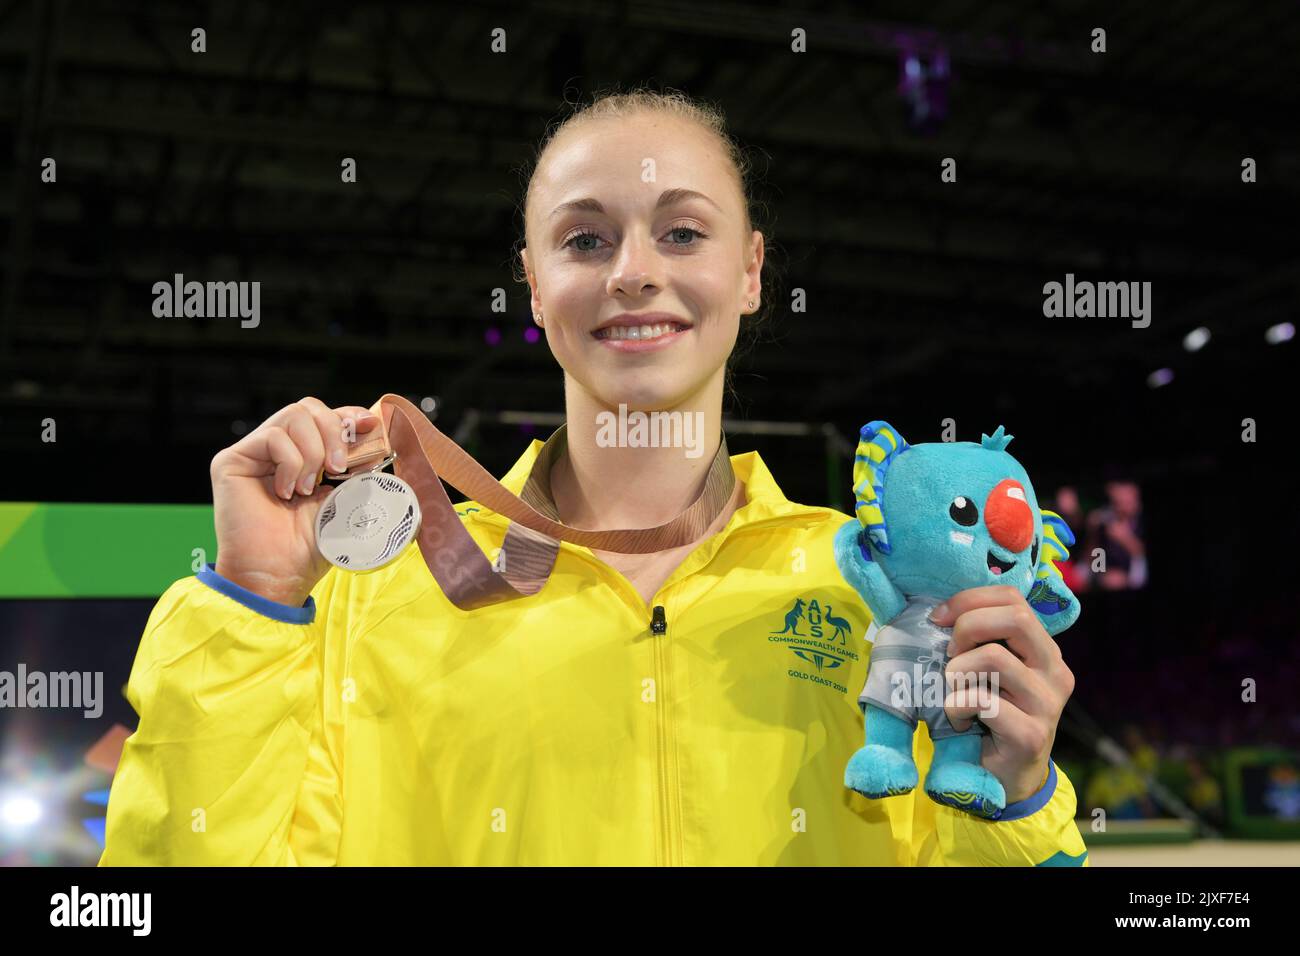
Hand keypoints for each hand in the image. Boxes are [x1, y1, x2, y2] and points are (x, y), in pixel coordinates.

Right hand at [210, 397, 382, 605]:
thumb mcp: (343, 499)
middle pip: (308, 407)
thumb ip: (354, 466)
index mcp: (302, 457)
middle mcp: (275, 451)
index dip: (347, 416)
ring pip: (293, 416)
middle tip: (340, 469)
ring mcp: (252, 453)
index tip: (368, 425)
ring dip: (313, 452)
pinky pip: (274, 437)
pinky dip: (291, 463)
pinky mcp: (231, 460)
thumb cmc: (308, 548)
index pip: (323, 417)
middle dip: (334, 432)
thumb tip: (373, 432)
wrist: (278, 576)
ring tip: (309, 489)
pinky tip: (287, 493)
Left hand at [930, 586, 1075, 803]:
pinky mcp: (1031, 734)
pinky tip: (959, 720)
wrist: (1007, 777)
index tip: (940, 618)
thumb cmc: (989, 716)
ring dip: (957, 672)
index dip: (970, 599)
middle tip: (950, 654)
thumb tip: (938, 613)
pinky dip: (956, 706)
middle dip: (968, 627)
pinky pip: (983, 701)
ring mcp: (1047, 704)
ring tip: (953, 693)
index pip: (1014, 599)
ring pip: (994, 658)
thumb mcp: (987, 672)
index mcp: (1044, 650)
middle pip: (1015, 618)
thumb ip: (979, 642)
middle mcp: (1054, 671)